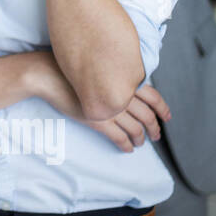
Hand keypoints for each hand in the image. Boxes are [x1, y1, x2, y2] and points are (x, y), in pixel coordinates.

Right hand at [30, 52, 168, 151]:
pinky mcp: (98, 120)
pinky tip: (127, 149)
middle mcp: (121, 94)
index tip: (166, 116)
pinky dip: (126, 145)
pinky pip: (119, 137)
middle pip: (147, 115)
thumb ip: (117, 76)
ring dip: (141, 138)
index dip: (163, 108)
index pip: (153, 96)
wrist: (48, 74)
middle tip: (156, 134)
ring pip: (135, 128)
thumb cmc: (71, 67)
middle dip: (154, 127)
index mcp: (124, 79)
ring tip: (141, 143)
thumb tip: (131, 85)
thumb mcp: (99, 67)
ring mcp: (110, 108)